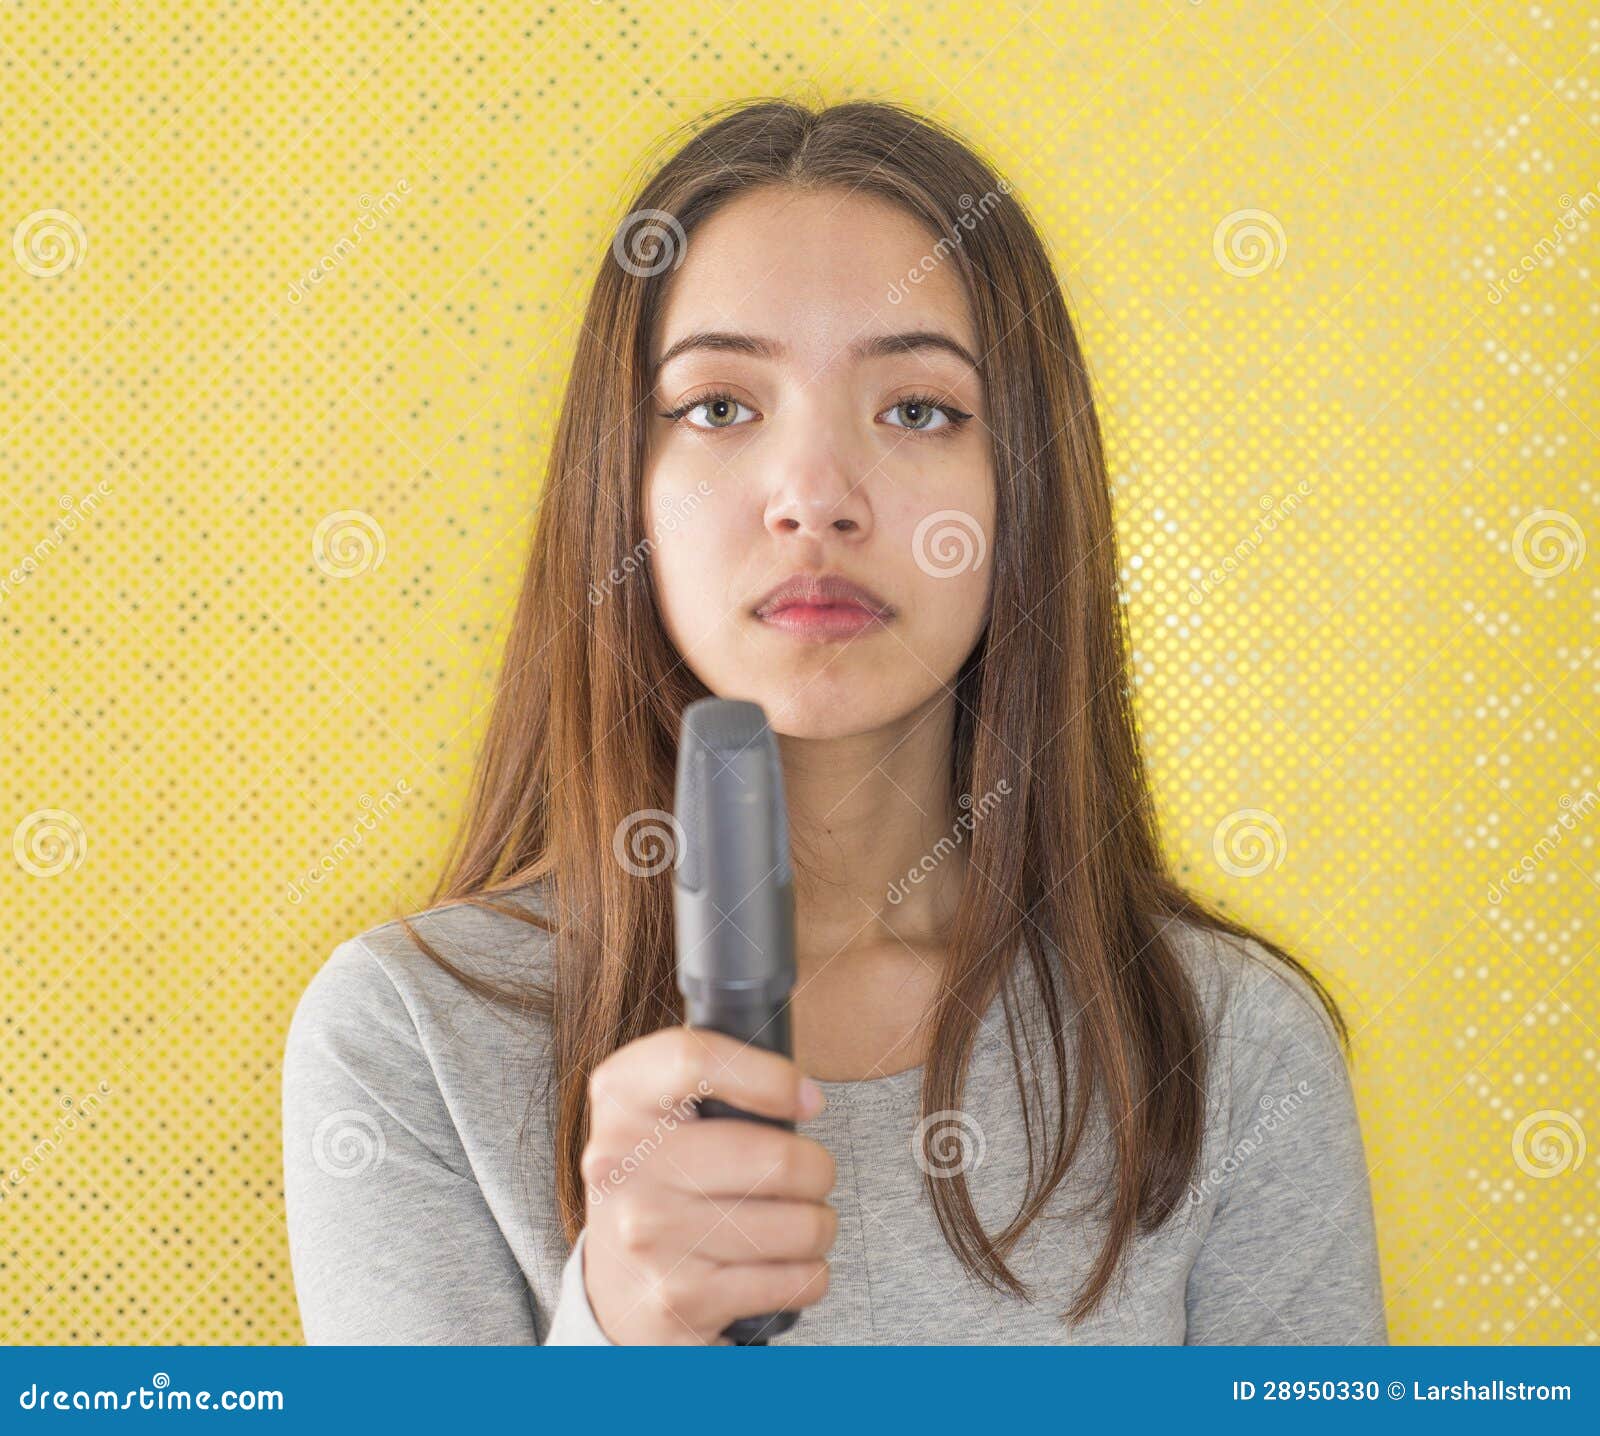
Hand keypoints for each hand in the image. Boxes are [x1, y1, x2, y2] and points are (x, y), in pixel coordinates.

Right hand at [578, 1025, 835, 1343]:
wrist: (613, 1288)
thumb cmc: (663, 1178)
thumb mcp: (661, 1109)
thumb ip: (716, 1075)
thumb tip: (806, 1096)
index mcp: (620, 1097)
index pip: (694, 1061)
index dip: (771, 1077)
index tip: (808, 1099)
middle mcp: (622, 1164)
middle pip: (777, 1157)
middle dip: (819, 1169)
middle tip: (812, 1174)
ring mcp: (649, 1235)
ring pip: (800, 1225)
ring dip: (819, 1225)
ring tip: (798, 1221)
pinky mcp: (680, 1299)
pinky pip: (796, 1280)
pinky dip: (809, 1274)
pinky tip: (783, 1265)